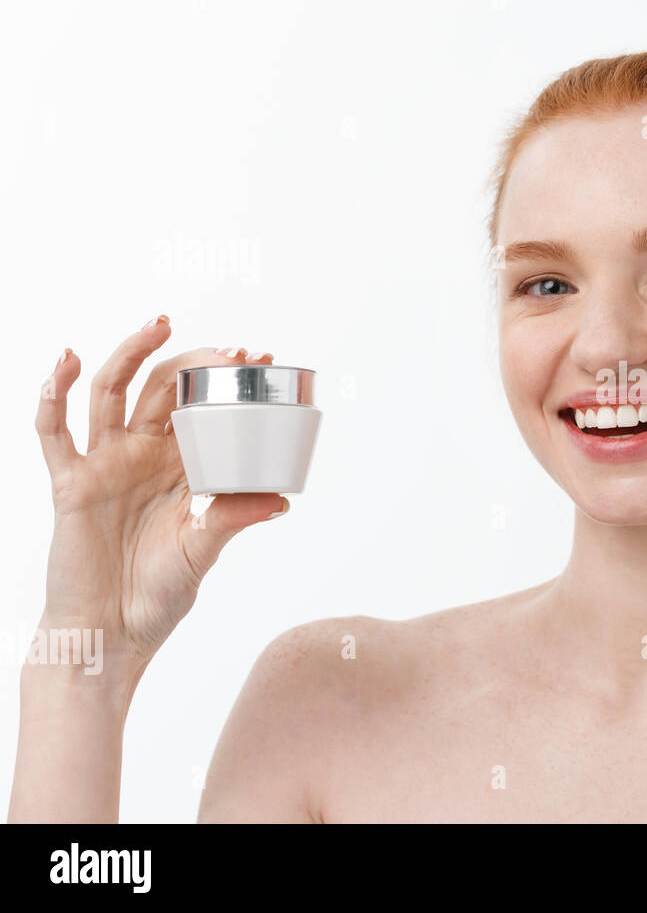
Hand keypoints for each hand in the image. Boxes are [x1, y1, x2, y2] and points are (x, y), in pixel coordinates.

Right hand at [33, 316, 287, 679]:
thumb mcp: (203, 551)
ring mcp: (104, 464)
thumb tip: (282, 499)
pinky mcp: (70, 482)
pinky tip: (64, 359)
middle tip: (229, 349)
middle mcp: (142, 458)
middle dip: (193, 363)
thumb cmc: (156, 597)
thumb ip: (232, 519)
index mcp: (180, 470)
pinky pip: (54, 431)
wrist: (109, 634)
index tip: (260, 357)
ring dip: (131, 354)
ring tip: (158, 323)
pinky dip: (52, 393)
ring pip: (111, 393)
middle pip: (163, 391)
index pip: (203, 411)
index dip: (225, 382)